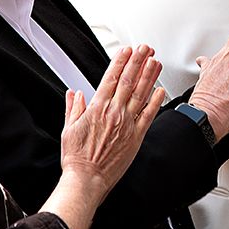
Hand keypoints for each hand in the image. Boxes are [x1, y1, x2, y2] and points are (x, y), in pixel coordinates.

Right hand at [60, 45, 165, 196]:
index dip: (120, 62)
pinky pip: (148, 115)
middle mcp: (114, 114)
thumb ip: (73, 108)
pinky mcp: (136, 137)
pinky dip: (155, 101)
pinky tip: (160, 89)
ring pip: (141, 94)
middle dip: (138, 62)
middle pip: (128, 82)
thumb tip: (74, 94)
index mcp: (97, 109)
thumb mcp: (68, 129)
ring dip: (149, 76)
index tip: (127, 50)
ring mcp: (127, 124)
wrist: (87, 179)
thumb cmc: (77, 158)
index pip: (110, 78)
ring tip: (155, 61)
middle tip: (145, 49)